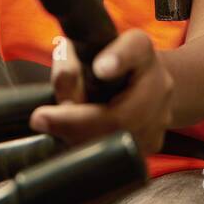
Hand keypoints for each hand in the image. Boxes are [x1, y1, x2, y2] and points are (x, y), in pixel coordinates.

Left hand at [28, 30, 173, 155]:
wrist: (145, 81)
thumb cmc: (106, 62)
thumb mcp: (82, 52)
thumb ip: (68, 64)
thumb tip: (64, 93)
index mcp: (140, 50)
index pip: (134, 49)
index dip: (118, 59)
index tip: (100, 68)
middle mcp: (159, 82)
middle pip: (122, 114)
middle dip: (76, 123)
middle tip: (42, 119)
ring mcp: (161, 116)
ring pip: (120, 141)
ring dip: (81, 140)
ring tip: (56, 128)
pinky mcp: (154, 142)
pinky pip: (121, 154)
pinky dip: (93, 150)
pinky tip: (75, 140)